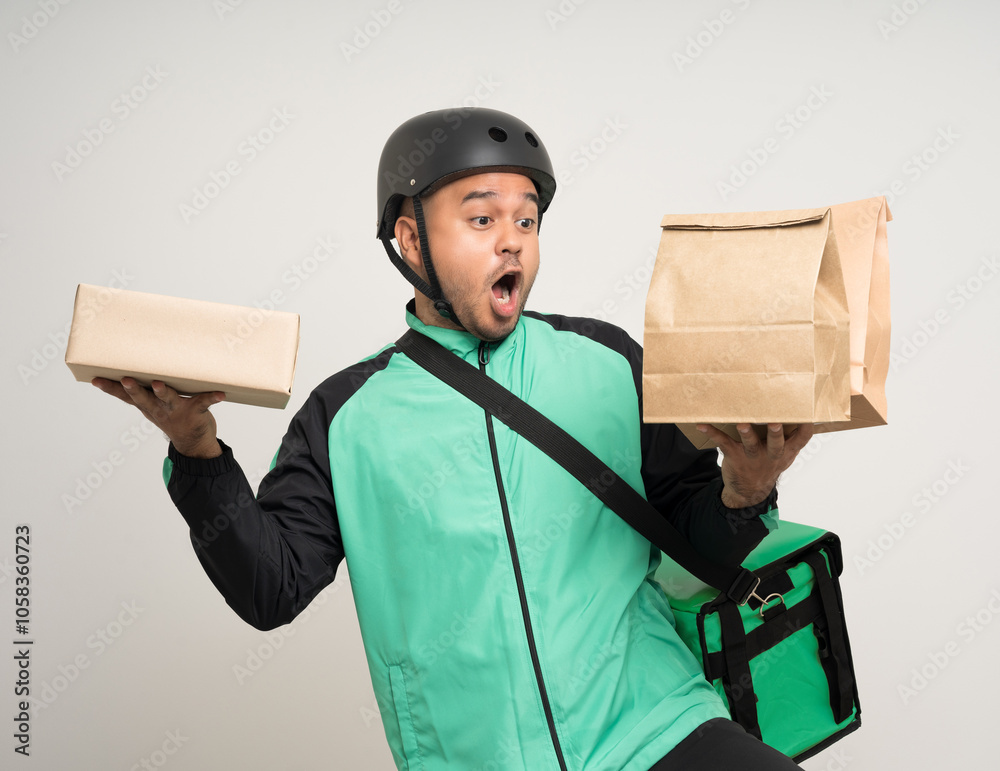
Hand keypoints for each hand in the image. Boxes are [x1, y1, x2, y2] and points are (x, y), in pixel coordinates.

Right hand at [92, 377, 223, 458]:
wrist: (195, 445)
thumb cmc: (173, 417)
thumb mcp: (155, 407)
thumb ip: (144, 392)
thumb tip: (129, 368)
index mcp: (148, 406)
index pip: (125, 397)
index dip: (110, 388)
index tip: (95, 378)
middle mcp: (159, 408)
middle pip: (143, 399)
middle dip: (134, 389)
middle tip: (126, 379)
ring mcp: (177, 411)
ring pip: (168, 399)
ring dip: (163, 392)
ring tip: (158, 384)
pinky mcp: (196, 412)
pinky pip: (203, 403)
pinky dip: (212, 398)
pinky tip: (220, 394)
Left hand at [696, 422, 813, 508]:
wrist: (749, 491)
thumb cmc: (768, 465)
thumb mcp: (784, 456)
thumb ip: (792, 439)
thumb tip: (801, 413)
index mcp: (786, 451)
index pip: (802, 439)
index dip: (806, 427)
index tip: (808, 415)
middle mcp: (771, 454)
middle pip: (776, 443)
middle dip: (776, 433)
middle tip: (775, 423)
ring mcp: (752, 456)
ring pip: (750, 443)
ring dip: (746, 433)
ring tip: (742, 424)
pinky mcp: (734, 455)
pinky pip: (723, 443)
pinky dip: (712, 433)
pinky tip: (703, 425)